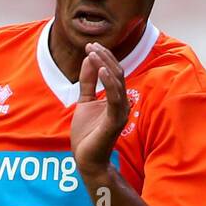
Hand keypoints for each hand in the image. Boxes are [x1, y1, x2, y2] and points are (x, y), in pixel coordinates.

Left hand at [70, 43, 128, 180]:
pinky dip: (108, 82)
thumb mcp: (84, 101)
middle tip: (91, 45)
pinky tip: (100, 70)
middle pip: (117, 73)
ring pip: (117, 82)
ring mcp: (120, 112)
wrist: (87, 159)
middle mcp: (121, 103)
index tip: (90, 45)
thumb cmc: (87, 134)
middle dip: (104, 57)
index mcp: (115, 98)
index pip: (113, 72)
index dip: (103, 57)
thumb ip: (87, 82)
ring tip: (93, 53)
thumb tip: (89, 58)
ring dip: (105, 65)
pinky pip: (115, 98)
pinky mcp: (115, 121)